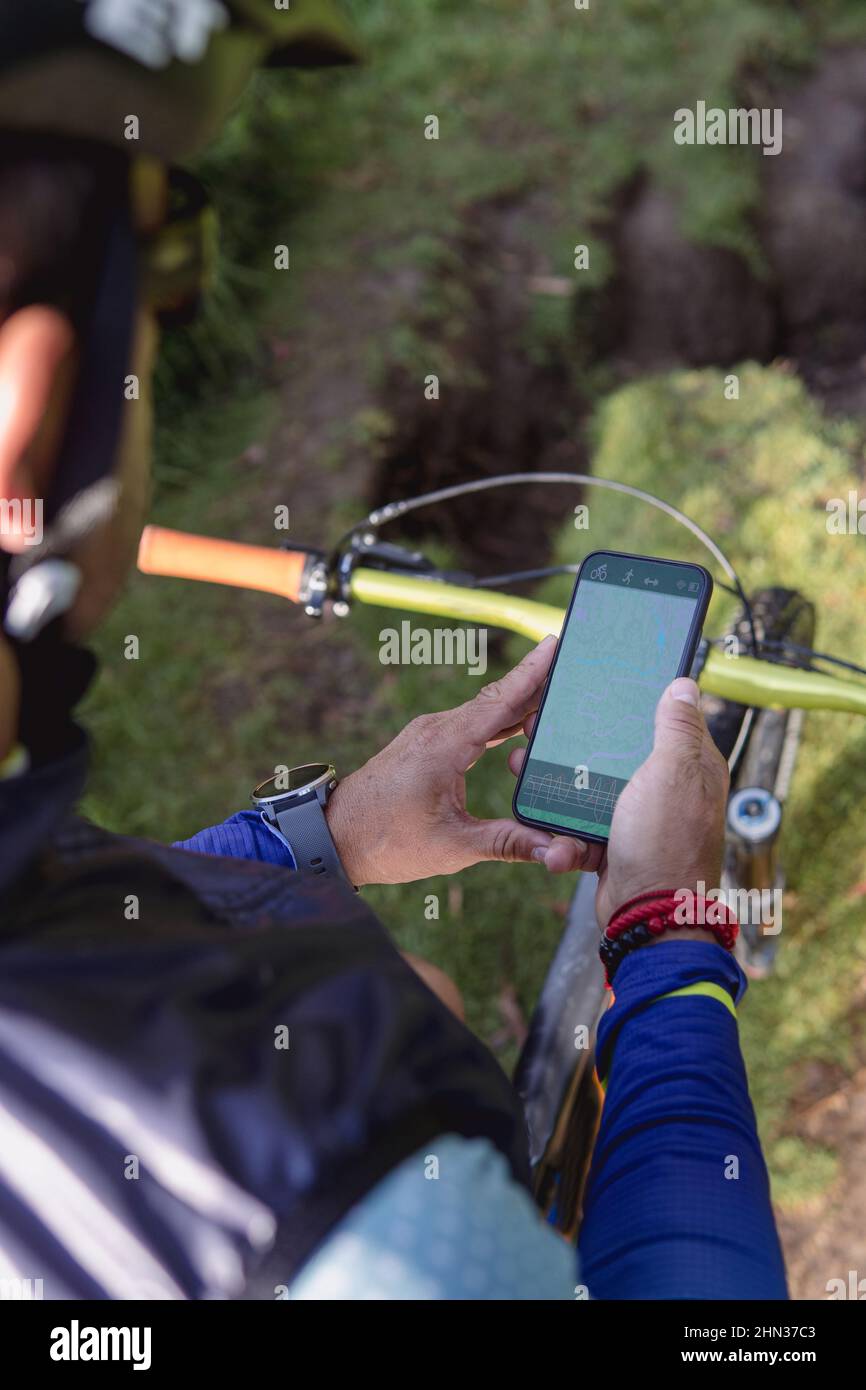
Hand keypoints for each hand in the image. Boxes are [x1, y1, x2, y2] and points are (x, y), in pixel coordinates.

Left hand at [325, 634, 596, 885]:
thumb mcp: (453, 847)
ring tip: (559, 694)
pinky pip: (470, 724)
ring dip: (520, 704)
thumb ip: (508, 843)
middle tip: (576, 669)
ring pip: (484, 711)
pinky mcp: (425, 745)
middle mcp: (437, 730)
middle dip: (537, 683)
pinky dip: (499, 721)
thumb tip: (555, 850)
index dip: (532, 673)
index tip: (556, 643)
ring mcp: (429, 734)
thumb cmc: (385, 840)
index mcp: (445, 744)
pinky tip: (520, 726)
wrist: (332, 838)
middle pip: (498, 700)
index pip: (500, 701)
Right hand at [507, 676, 728, 933]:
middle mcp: (667, 791)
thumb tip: (684, 685)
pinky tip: (555, 844)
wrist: (647, 915)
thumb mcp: (672, 773)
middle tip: (544, 729)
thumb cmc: (666, 843)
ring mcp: (638, 820)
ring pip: (590, 791)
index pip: (665, 721)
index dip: (635, 704)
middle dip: (580, 745)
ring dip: (558, 790)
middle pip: (618, 753)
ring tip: (524, 772)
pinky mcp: (613, 845)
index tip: (599, 689)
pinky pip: (580, 831)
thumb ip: (677, 728)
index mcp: (690, 767)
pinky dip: (564, 840)